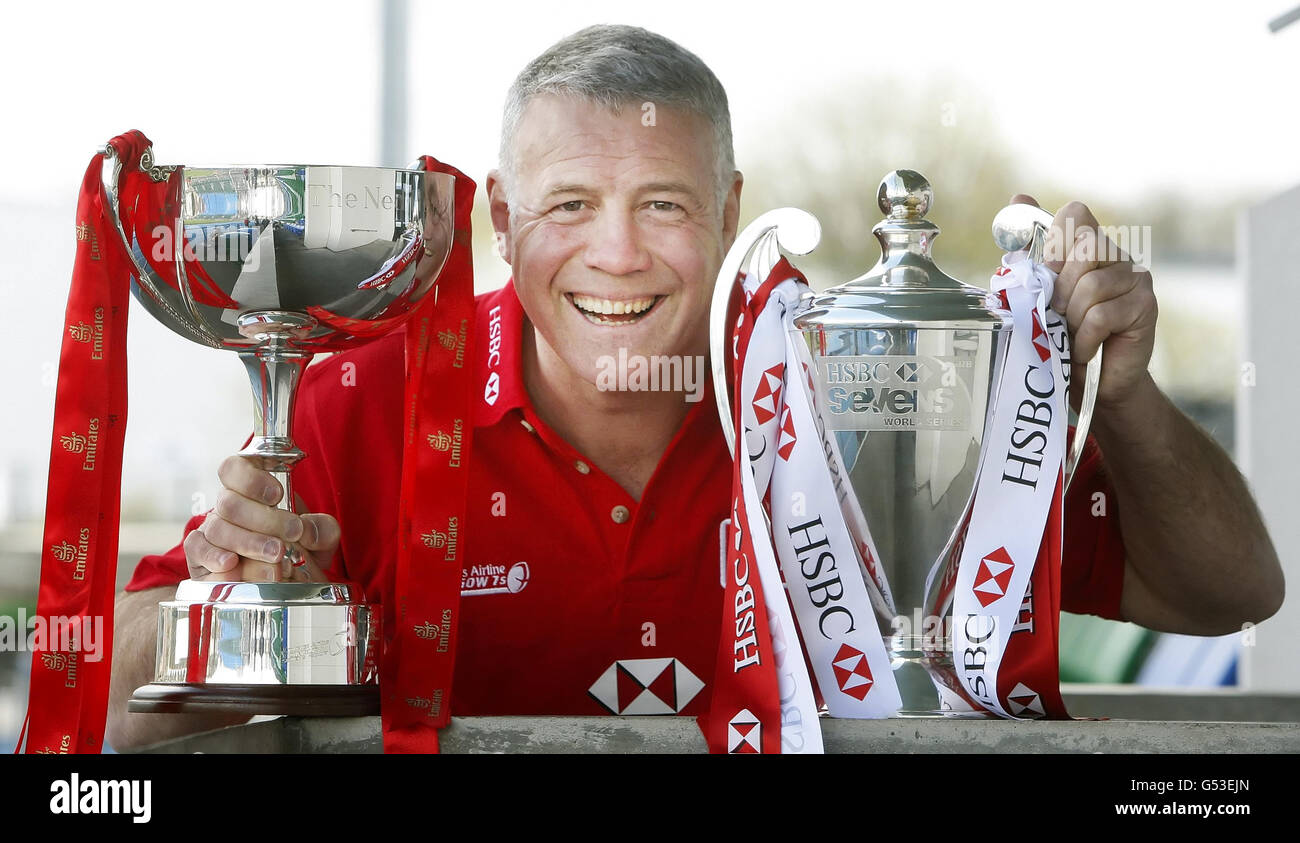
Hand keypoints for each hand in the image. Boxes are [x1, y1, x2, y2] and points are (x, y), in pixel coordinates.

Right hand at [184, 455, 339, 582]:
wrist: (291, 582)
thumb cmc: (300, 549)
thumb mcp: (320, 537)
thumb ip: (322, 529)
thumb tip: (307, 532)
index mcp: (251, 490)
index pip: (234, 468)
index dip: (252, 479)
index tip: (278, 495)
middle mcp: (226, 508)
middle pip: (229, 503)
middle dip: (264, 519)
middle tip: (292, 533)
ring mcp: (210, 532)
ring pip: (218, 529)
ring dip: (249, 543)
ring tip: (277, 557)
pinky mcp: (200, 558)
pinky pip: (197, 551)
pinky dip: (215, 558)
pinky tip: (234, 565)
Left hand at [1009, 195, 1157, 408]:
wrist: (1089, 384)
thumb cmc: (1060, 338)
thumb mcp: (1036, 295)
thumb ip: (1028, 253)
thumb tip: (1018, 199)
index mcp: (1087, 248)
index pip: (1074, 215)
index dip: (1055, 240)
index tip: (1048, 272)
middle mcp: (1115, 256)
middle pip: (1084, 246)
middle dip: (1060, 287)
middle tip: (1058, 313)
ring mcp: (1135, 278)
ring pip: (1091, 284)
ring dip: (1071, 318)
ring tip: (1072, 334)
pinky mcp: (1145, 305)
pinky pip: (1102, 314)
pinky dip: (1085, 338)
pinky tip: (1086, 349)